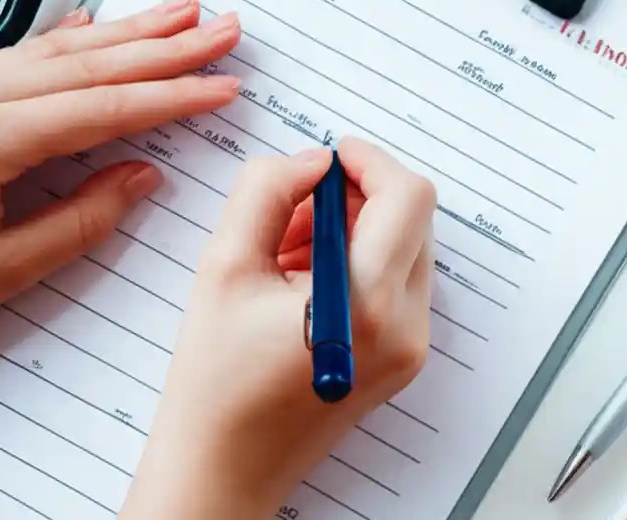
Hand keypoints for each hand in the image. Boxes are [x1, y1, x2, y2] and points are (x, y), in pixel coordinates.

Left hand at [0, 0, 240, 380]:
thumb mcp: (3, 270)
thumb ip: (83, 218)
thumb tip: (139, 177)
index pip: (102, 107)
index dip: (172, 95)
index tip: (220, 84)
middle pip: (83, 63)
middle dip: (161, 45)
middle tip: (218, 28)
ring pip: (50, 52)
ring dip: (120, 33)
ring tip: (175, 16)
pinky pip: (12, 59)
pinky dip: (60, 41)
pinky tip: (88, 23)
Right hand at [121, 137, 435, 518]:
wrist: (223, 469)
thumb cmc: (214, 382)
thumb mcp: (224, 266)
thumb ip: (268, 191)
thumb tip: (312, 160)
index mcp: (366, 303)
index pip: (407, 197)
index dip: (369, 161)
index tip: (329, 158)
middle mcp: (405, 327)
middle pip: (412, 219)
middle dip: (356, 197)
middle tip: (294, 214)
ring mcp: (411, 348)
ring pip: (407, 248)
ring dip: (356, 230)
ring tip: (289, 257)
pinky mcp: (403, 360)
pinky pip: (399, 284)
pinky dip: (360, 264)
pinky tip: (304, 285)